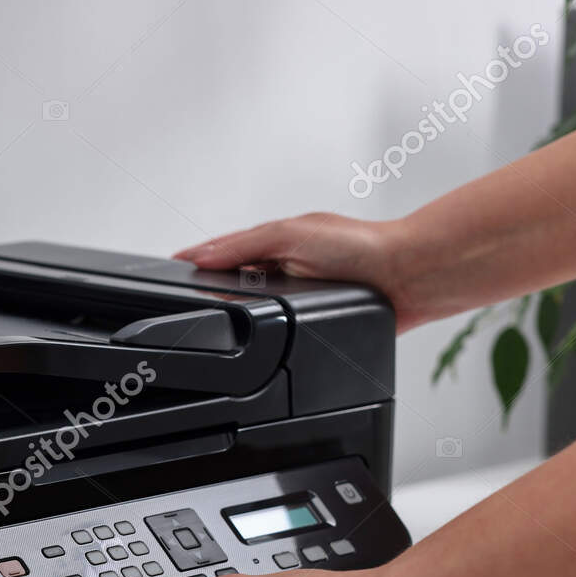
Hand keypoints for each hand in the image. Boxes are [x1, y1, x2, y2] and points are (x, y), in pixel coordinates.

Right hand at [175, 214, 432, 332]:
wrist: (407, 277)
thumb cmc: (362, 246)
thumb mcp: (291, 235)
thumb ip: (245, 245)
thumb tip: (202, 256)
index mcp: (277, 242)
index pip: (226, 253)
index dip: (198, 262)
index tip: (169, 268)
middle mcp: (287, 269)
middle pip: (236, 282)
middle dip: (211, 288)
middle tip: (181, 295)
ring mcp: (302, 296)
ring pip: (257, 310)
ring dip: (238, 315)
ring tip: (210, 317)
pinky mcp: (318, 321)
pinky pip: (281, 333)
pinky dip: (266, 337)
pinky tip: (256, 341)